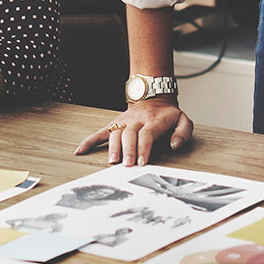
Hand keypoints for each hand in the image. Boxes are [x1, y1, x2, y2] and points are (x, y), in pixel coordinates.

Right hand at [74, 98, 192, 165]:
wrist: (153, 97)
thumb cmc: (168, 115)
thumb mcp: (183, 120)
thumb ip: (183, 133)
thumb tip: (175, 145)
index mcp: (153, 122)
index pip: (146, 135)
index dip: (143, 148)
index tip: (141, 162)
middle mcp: (136, 121)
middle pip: (129, 135)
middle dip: (128, 150)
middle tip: (126, 165)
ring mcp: (123, 122)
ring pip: (115, 134)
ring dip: (113, 148)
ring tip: (112, 162)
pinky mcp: (114, 124)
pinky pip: (100, 132)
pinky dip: (89, 141)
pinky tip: (80, 151)